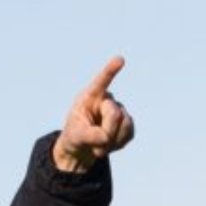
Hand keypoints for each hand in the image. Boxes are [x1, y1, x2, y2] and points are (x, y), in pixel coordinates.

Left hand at [52, 56, 133, 172]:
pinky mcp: (128, 125)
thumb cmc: (76, 135)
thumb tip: (106, 137)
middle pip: (115, 114)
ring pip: (125, 124)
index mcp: (90, 96)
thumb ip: (88, 136)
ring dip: (112, 140)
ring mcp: (120, 111)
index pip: (101, 81)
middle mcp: (107, 100)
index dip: (111, 70)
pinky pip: (129, 133)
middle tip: (93, 140)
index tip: (120, 59)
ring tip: (99, 144)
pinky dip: (118, 144)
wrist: (84, 146)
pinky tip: (109, 144)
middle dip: (106, 131)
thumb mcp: (75, 136)